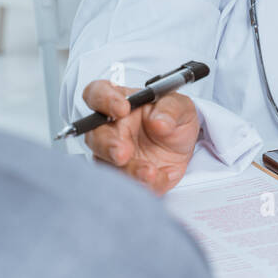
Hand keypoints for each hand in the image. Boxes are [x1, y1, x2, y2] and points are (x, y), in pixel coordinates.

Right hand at [80, 80, 199, 194]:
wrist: (183, 147)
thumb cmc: (173, 119)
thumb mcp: (181, 107)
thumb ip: (171, 109)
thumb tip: (158, 121)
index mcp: (120, 102)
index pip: (98, 94)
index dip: (104, 99)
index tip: (121, 108)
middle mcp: (111, 128)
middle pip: (95, 135)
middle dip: (108, 145)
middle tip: (123, 152)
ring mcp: (113, 154)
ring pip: (107, 164)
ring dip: (127, 170)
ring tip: (149, 171)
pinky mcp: (124, 175)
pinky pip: (127, 183)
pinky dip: (145, 183)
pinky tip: (159, 177)